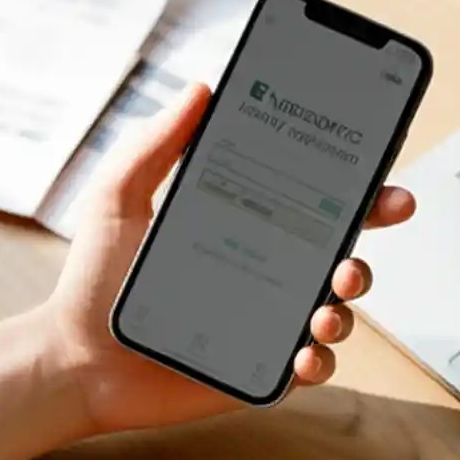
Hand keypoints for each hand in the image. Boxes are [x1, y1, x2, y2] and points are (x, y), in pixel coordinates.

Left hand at [46, 83, 415, 433]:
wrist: (77, 360)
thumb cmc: (95, 282)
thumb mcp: (118, 199)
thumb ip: (154, 144)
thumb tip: (201, 89)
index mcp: (246, 227)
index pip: (313, 202)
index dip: (357, 191)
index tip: (383, 180)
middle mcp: (267, 273)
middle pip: (341, 253)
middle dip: (368, 245)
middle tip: (364, 246)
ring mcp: (268, 324)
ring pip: (337, 311)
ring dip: (347, 307)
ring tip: (326, 309)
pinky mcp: (261, 371)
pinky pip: (313, 367)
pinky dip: (321, 361)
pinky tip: (305, 353)